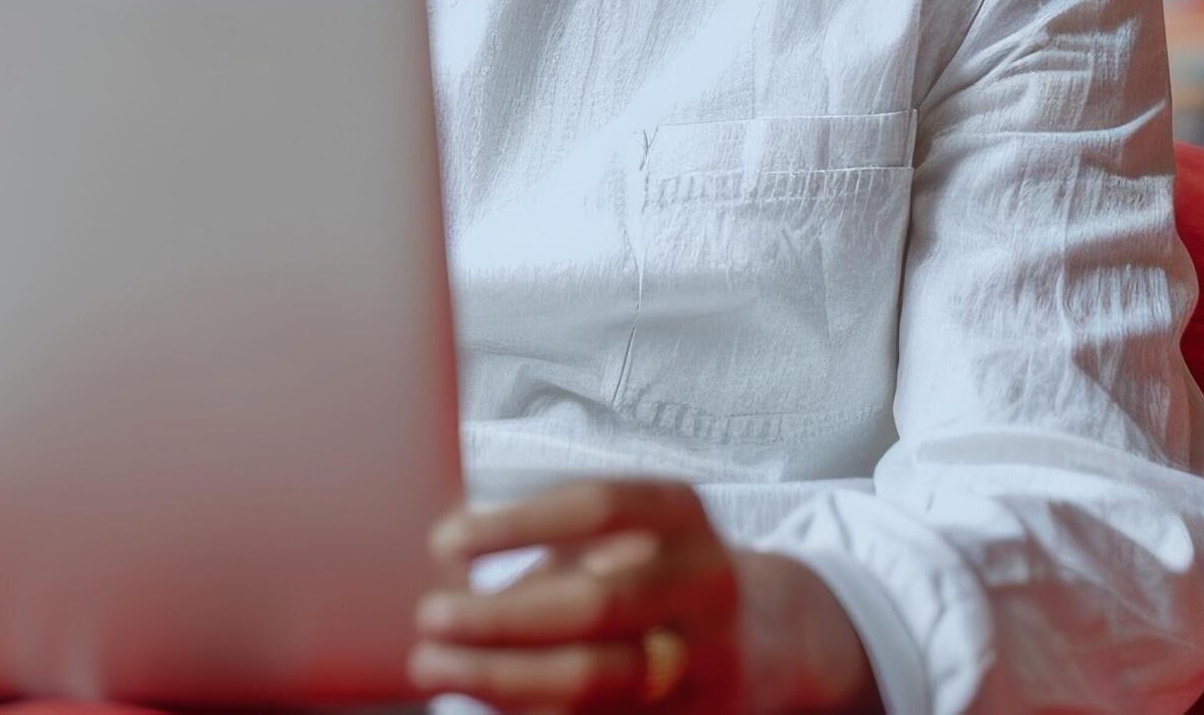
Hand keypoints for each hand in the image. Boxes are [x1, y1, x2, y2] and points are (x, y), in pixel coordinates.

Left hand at [412, 479, 878, 714]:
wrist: (772, 638)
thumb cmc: (660, 572)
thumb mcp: (630, 532)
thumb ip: (551, 541)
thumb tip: (451, 553)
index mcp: (682, 516)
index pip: (597, 508)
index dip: (516, 524)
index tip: (444, 541)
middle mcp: (703, 584)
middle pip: (596, 604)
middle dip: (500, 617)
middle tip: (430, 618)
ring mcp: (704, 659)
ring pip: (597, 681)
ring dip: (503, 678)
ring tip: (436, 667)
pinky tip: (487, 705)